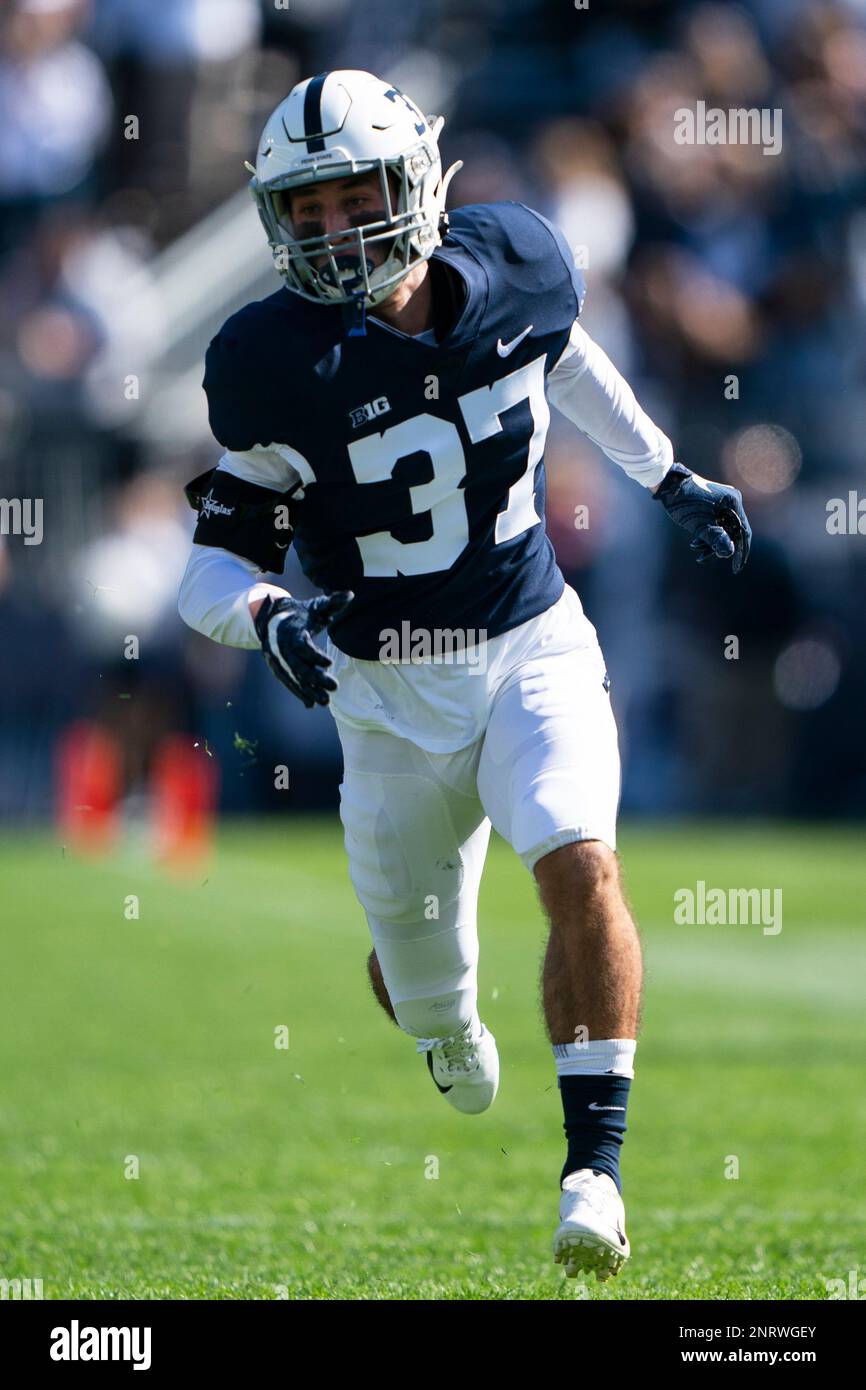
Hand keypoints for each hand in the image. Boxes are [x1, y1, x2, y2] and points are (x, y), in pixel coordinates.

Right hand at [253, 590, 353, 707]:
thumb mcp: (316, 606)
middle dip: (315, 678)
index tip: (329, 664)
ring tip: (325, 702)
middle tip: (334, 688)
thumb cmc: (301, 613)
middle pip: (298, 665)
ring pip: (293, 677)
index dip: (314, 655)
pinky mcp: (276, 667)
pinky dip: (298, 692)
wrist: (271, 618)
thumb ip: (333, 602)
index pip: (301, 645)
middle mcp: (282, 646)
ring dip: (308, 690)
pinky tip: (310, 704)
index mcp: (292, 630)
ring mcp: (277, 659)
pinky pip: (287, 682)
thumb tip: (351, 594)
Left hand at [654, 463, 750, 572]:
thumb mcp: (699, 524)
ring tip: (694, 548)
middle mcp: (732, 500)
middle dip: (718, 547)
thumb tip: (729, 552)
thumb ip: (715, 538)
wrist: (668, 484)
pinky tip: (695, 542)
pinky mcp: (715, 502)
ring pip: (723, 528)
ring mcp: (724, 500)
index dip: (741, 552)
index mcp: (733, 502)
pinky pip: (717, 522)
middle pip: (732, 531)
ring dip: (710, 541)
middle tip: (703, 558)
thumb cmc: (684, 503)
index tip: (736, 569)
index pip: (744, 532)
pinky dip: (708, 533)